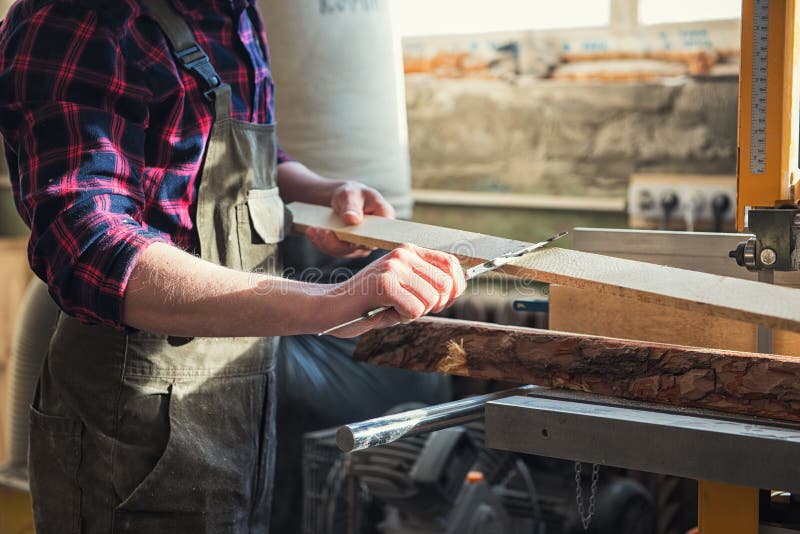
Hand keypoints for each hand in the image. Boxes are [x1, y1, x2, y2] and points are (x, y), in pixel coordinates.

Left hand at [307, 182, 395, 257]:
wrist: (343, 201)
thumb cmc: (352, 194)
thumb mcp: (351, 194)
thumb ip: (352, 205)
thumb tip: (353, 219)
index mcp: (385, 219)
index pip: (378, 234)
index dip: (361, 238)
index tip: (343, 236)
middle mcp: (376, 236)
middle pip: (358, 246)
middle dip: (336, 241)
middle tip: (320, 230)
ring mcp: (363, 245)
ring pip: (344, 251)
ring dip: (326, 242)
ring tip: (313, 229)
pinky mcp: (349, 250)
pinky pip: (335, 251)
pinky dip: (321, 243)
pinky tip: (312, 232)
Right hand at [323, 244, 465, 337]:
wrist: (331, 307)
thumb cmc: (368, 303)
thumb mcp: (403, 290)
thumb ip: (427, 286)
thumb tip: (457, 288)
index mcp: (410, 251)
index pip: (452, 264)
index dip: (454, 288)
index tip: (440, 302)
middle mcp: (404, 254)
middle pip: (446, 284)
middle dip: (435, 305)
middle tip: (412, 309)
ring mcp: (393, 266)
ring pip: (431, 299)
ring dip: (415, 313)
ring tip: (392, 308)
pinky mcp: (384, 283)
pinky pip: (414, 309)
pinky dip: (403, 318)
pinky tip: (385, 312)